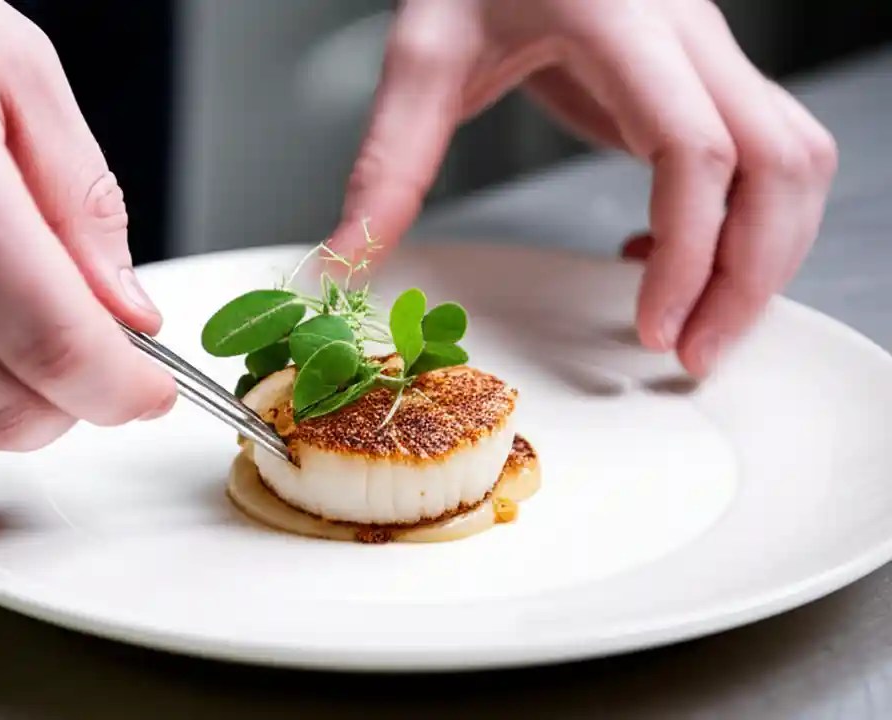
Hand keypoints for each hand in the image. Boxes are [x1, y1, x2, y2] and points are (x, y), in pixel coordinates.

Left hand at [329, 0, 836, 376]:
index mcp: (620, 24)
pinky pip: (764, 155)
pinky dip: (742, 223)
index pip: (695, 146)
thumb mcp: (421, 57)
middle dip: (749, 273)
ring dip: (762, 253)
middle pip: (778, 162)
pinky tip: (664, 257)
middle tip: (692, 354)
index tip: (653, 325)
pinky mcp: (700, 76)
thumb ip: (389, 161)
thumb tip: (349, 257)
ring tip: (693, 324)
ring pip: (793, 160)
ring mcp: (705, 51)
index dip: (691, 249)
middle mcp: (685, 33)